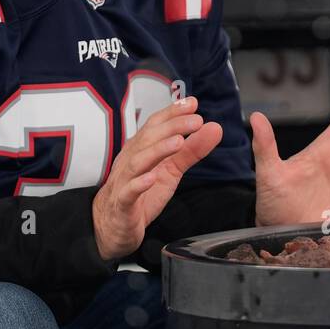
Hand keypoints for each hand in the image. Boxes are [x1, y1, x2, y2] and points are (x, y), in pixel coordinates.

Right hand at [91, 96, 222, 260]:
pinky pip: (129, 192)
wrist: (114, 224)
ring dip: (158, 150)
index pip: (155, 125)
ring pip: (138, 162)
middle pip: (149, 138)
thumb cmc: (142, 192)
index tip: (193, 103)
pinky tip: (152, 179)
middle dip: (173, 126)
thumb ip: (192, 149)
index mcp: (142, 148)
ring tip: (179, 142)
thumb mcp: (172, 169)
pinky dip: (139, 184)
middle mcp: (131, 160)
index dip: (172, 112)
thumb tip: (215, 127)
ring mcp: (124, 181)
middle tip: (196, 121)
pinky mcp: (122, 203)